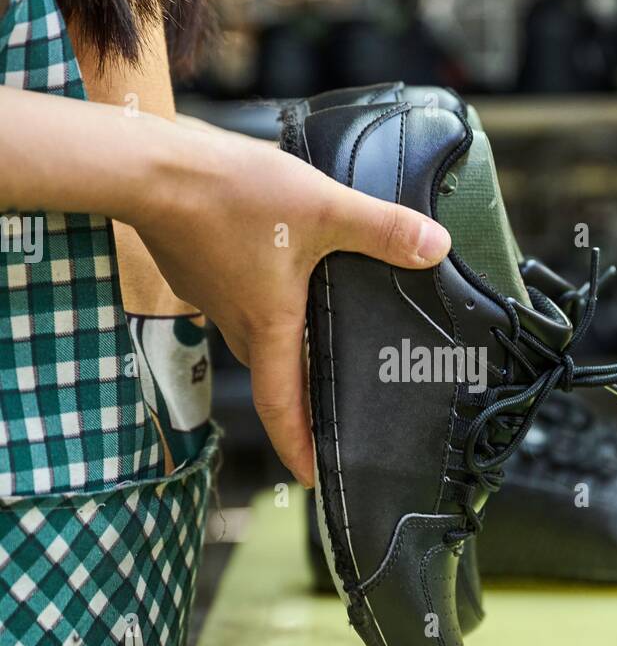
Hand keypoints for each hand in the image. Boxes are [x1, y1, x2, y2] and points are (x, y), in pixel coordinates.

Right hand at [134, 126, 450, 486]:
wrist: (152, 168)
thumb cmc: (229, 195)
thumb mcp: (321, 207)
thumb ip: (381, 229)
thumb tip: (435, 247)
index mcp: (269, 326)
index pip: (283, 408)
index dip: (299, 448)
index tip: (314, 477)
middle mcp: (238, 322)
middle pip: (275, 374)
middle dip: (302, 397)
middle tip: (332, 408)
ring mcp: (214, 296)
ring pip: (256, 335)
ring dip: (286, 344)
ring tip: (319, 337)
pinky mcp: (199, 269)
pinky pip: (238, 300)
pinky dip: (264, 302)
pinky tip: (283, 271)